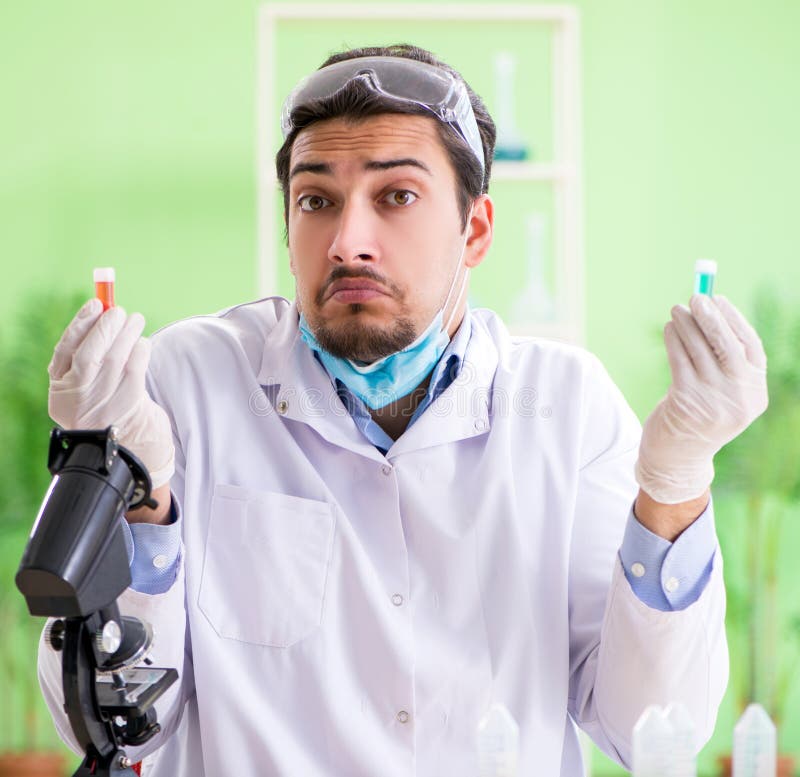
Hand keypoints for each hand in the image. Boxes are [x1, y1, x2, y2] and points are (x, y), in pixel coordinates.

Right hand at [48, 299, 174, 488]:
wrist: (123, 435)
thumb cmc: (100, 396)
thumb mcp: (78, 381)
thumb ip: (80, 350)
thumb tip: (99, 309)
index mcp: (62, 386)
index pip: (66, 350)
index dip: (81, 324)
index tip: (95, 303)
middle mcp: (80, 395)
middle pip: (91, 354)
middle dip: (107, 327)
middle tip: (119, 311)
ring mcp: (105, 399)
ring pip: (116, 357)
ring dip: (128, 333)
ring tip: (135, 320)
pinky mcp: (130, 399)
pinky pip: (136, 366)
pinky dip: (140, 348)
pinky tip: (141, 342)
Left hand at [635, 294, 767, 503]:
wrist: (677, 458)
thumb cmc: (699, 417)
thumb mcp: (722, 395)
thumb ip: (724, 363)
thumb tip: (710, 313)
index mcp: (755, 394)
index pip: (752, 348)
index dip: (735, 321)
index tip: (720, 299)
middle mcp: (739, 398)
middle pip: (728, 346)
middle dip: (711, 318)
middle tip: (696, 297)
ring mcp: (713, 401)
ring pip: (700, 351)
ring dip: (687, 325)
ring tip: (676, 310)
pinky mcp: (686, 402)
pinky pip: (680, 361)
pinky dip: (674, 341)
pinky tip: (670, 329)